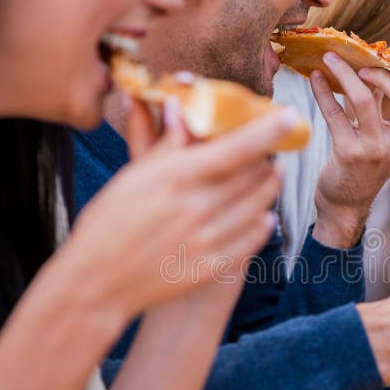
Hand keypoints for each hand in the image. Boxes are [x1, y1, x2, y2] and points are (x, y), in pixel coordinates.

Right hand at [65, 96, 296, 318]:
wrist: (98, 282)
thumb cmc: (108, 222)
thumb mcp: (132, 177)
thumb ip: (165, 146)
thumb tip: (180, 108)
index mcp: (176, 177)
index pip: (235, 147)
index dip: (268, 130)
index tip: (291, 116)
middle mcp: (196, 207)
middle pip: (253, 175)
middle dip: (268, 158)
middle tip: (273, 150)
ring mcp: (207, 240)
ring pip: (259, 206)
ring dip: (270, 187)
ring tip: (273, 176)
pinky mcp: (212, 267)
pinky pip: (253, 240)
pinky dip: (263, 223)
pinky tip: (263, 215)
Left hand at [311, 54, 389, 247]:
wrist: (345, 203)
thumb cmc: (362, 165)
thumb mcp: (380, 137)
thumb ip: (381, 106)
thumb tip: (372, 68)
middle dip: (383, 74)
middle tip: (363, 66)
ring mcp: (374, 150)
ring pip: (364, 100)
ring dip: (345, 74)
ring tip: (331, 60)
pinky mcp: (348, 153)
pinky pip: (334, 113)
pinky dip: (322, 91)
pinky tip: (314, 78)